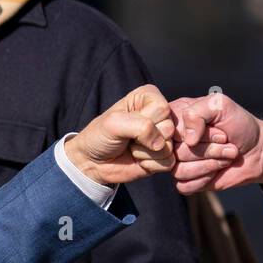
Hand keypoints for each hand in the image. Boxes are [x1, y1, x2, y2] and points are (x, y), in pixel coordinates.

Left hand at [64, 84, 178, 185]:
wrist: (93, 162)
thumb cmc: (100, 136)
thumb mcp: (114, 123)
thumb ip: (140, 126)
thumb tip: (160, 144)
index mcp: (148, 97)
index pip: (162, 108)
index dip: (145, 120)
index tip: (128, 122)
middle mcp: (159, 114)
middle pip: (169, 128)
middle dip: (144, 138)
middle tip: (129, 137)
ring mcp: (163, 136)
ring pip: (168, 147)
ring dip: (145, 153)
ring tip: (132, 147)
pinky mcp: (164, 156)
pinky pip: (168, 162)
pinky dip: (149, 164)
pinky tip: (138, 159)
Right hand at [168, 92, 262, 194]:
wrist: (259, 150)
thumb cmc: (240, 125)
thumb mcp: (221, 106)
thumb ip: (197, 112)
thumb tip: (187, 140)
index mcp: (176, 117)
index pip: (166, 129)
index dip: (192, 131)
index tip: (216, 129)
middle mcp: (174, 140)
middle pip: (174, 151)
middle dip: (208, 149)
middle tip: (226, 142)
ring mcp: (178, 161)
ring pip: (178, 170)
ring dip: (210, 163)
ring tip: (226, 155)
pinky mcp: (186, 180)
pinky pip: (184, 185)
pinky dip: (205, 179)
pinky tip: (216, 170)